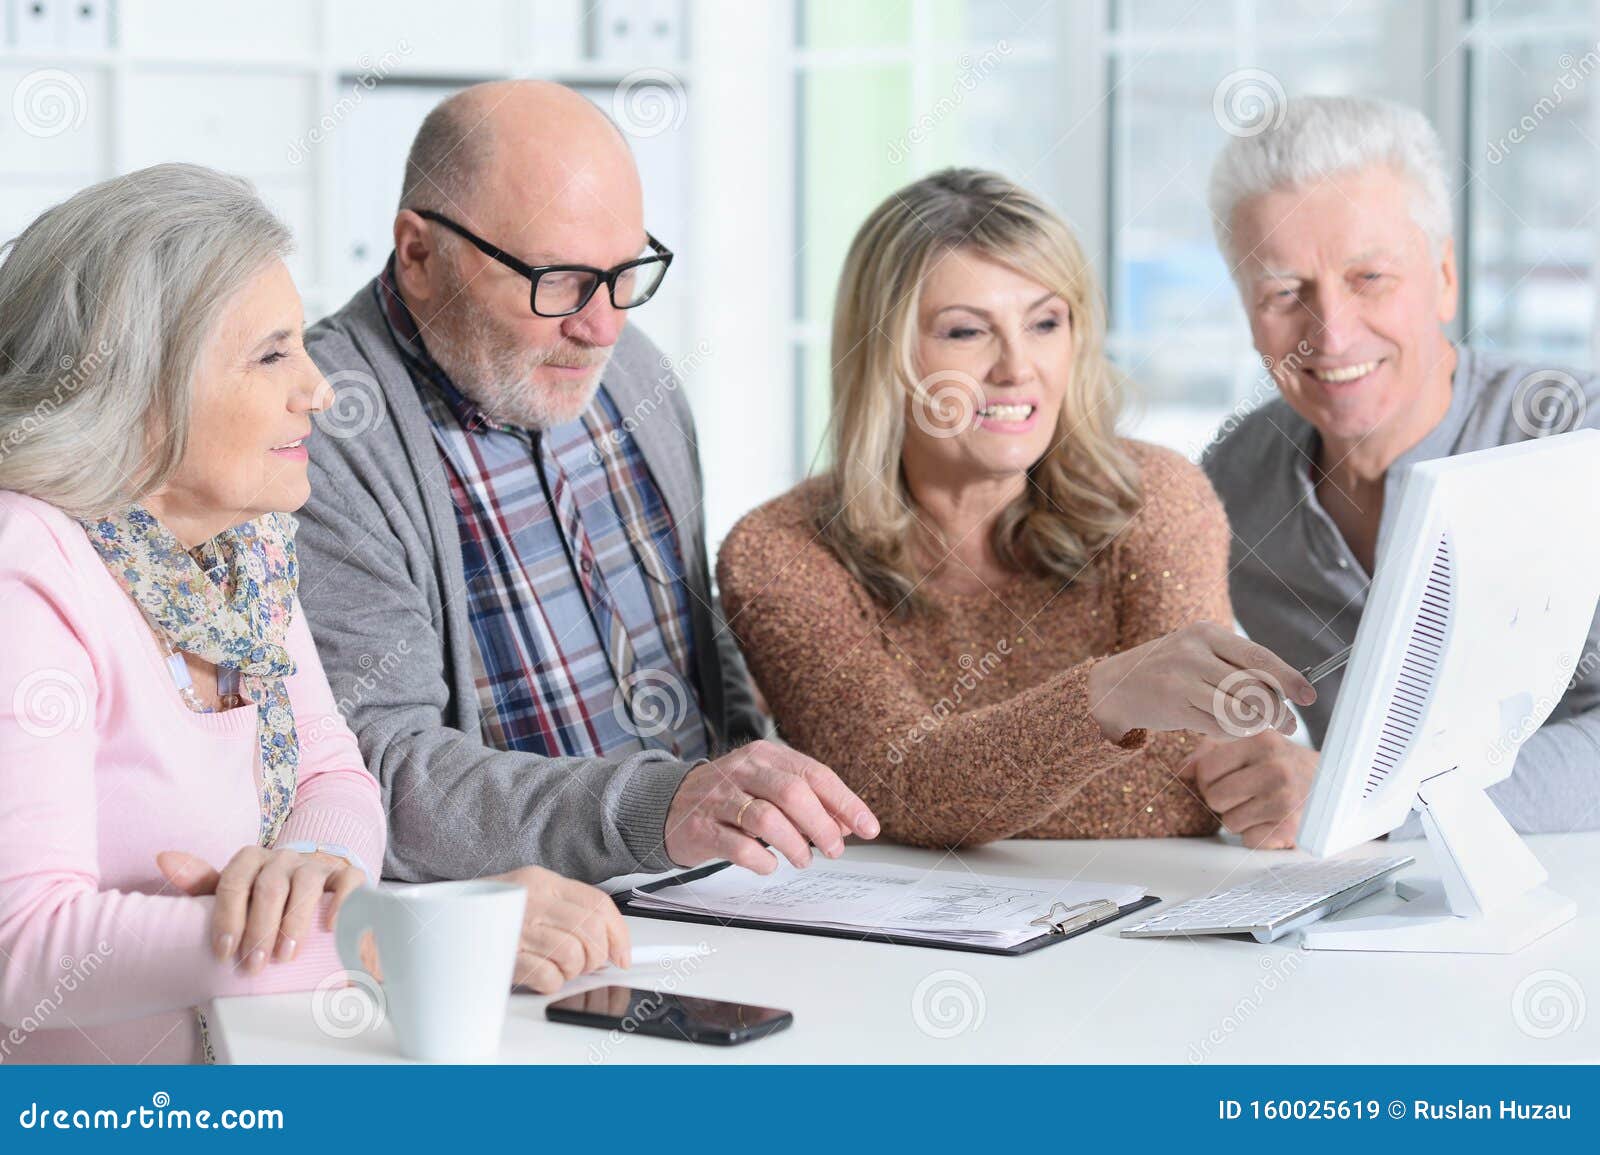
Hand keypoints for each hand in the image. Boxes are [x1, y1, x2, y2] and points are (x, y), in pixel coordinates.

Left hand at [157, 847, 365, 972]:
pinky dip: (341, 902)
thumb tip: (163, 858)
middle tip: (253, 965)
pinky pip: (348, 881)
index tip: (224, 953)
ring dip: (294, 922)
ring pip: (306, 884)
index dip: (227, 917)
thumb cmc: (262, 896)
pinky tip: (331, 926)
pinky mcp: (344, 875)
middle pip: (270, 887)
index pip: (234, 881)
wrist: (310, 882)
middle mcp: (283, 857)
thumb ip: (201, 882)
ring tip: (286, 956)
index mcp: (251, 860)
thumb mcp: (230, 891)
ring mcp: (315, 865)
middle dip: (259, 929)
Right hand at [492, 865, 630, 993]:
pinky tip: (540, 975)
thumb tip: (606, 939)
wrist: (438, 924)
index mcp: (541, 881)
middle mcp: (531, 900)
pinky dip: (551, 983)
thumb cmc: (486, 914)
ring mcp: (517, 928)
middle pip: (591, 931)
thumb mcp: (528, 897)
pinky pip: (548, 977)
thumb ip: (565, 909)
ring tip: (557, 968)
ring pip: (574, 955)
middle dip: (596, 956)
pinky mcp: (504, 957)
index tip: (621, 955)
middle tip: (585, 964)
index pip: (598, 904)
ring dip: (572, 971)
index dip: (618, 934)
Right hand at [664, 740, 879, 873]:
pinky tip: (768, 865)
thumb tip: (849, 824)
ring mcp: (719, 798)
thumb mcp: (770, 788)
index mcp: (765, 756)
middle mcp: (742, 770)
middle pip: (793, 793)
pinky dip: (761, 861)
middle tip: (834, 850)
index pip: (815, 774)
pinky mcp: (701, 827)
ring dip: (794, 846)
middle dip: (822, 826)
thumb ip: (809, 802)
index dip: (846, 803)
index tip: (869, 828)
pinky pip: (739, 846)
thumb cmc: (730, 798)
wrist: (669, 806)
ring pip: (766, 819)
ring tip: (802, 860)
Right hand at [1087, 621, 1314, 742]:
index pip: (1259, 657)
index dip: (1288, 678)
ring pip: (1239, 709)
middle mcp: (1193, 652)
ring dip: (1254, 723)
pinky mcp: (1174, 705)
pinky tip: (1226, 727)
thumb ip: (1237, 667)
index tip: (1309, 697)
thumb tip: (1286, 693)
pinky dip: (1230, 731)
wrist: (1116, 686)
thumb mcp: (1199, 654)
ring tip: (1254, 724)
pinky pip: (1219, 726)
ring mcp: (1182, 678)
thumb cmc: (1169, 671)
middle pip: (1253, 687)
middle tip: (1286, 723)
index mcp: (1205, 633)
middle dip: (1277, 710)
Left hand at [1183, 731, 1318, 848]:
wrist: (1331, 787)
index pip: (1207, 769)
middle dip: (1222, 799)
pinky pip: (1248, 841)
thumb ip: (1210, 751)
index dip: (1208, 778)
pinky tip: (1272, 820)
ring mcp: (1286, 801)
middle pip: (1215, 797)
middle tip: (1243, 794)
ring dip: (1239, 818)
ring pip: (1229, 822)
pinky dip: (1256, 835)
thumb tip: (1182, 771)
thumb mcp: (1250, 745)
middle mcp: (1276, 769)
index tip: (1224, 777)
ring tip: (1261, 805)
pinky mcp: (1291, 830)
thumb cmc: (1281, 764)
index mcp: (1262, 741)